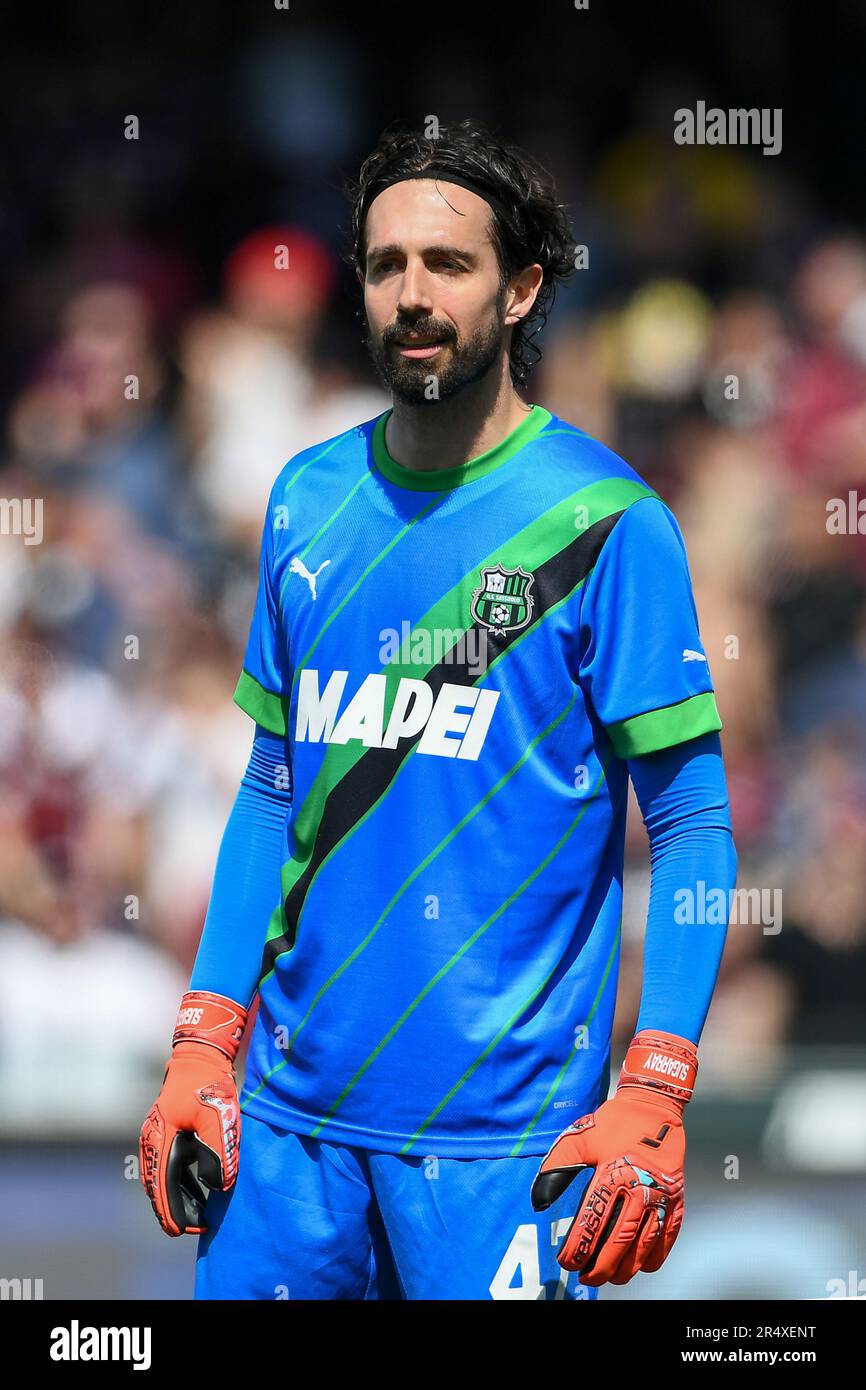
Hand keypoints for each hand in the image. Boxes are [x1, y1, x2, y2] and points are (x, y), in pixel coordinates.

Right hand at [139, 991, 246, 1236]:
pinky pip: (170, 1166)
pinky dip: (180, 1183)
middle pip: (158, 1186)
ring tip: (197, 1218)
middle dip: (173, 1210)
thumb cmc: (209, 1085)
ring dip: (177, 1198)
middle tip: (193, 1230)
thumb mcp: (218, 1115)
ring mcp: (159, 1136)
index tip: (180, 1231)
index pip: (161, 1184)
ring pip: (163, 1177)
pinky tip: (197, 1192)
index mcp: (161, 1139)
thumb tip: (219, 1184)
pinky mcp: (169, 1133)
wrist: (201, 1058)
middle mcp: (154, 1141)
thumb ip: (218, 1149)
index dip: (170, 1211)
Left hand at [531, 1030, 696, 1286]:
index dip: (578, 1247)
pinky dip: (657, 1255)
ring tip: (614, 1277)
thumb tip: (538, 1201)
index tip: (566, 1261)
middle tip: (588, 1277)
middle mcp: (638, 1188)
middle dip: (602, 1265)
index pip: (592, 1221)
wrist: (652, 1106)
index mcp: (612, 1174)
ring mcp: (661, 1195)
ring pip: (645, 1243)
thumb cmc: (612, 1124)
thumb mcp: (578, 1139)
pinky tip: (643, 1266)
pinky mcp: (676, 1197)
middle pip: (620, 1240)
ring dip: (628, 1266)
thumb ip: (556, 1169)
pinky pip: (669, 1235)